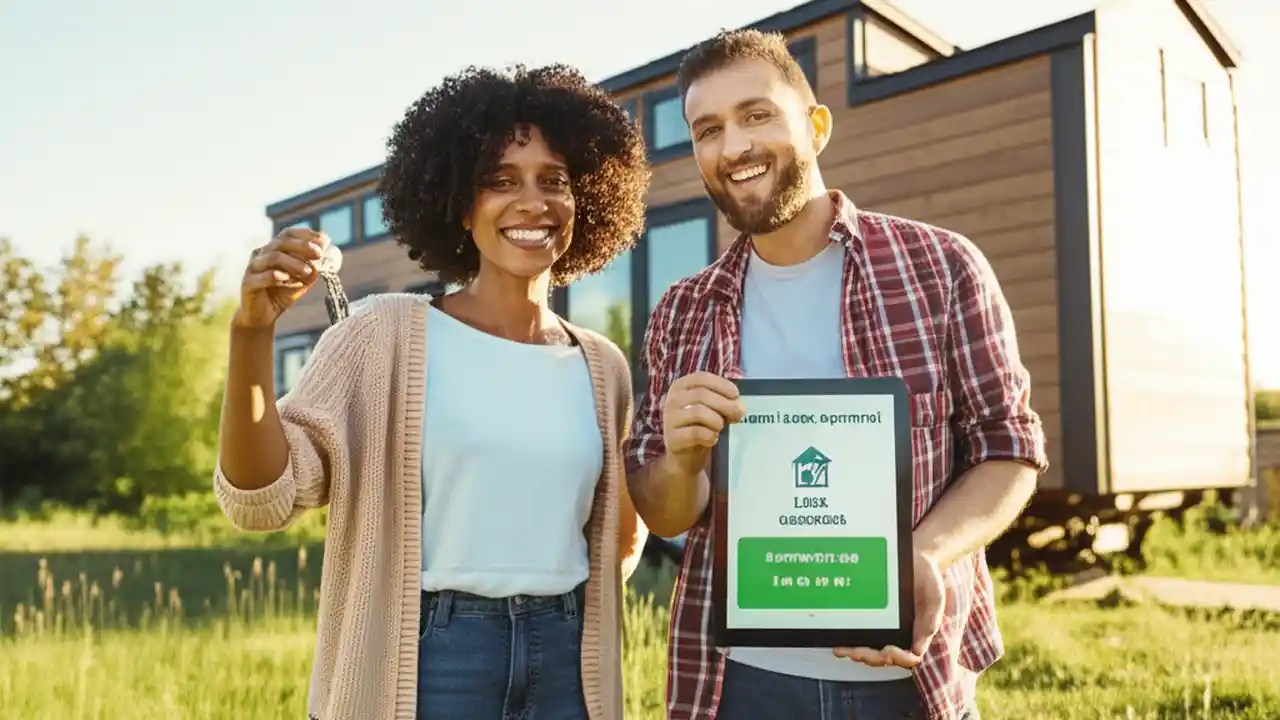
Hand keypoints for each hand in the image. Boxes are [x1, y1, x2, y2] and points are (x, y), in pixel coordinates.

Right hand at [233, 229, 327, 329]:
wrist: (262, 316)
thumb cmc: (281, 294)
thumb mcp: (302, 281)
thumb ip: (312, 270)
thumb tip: (324, 260)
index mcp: (274, 249)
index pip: (288, 234)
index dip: (306, 234)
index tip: (324, 240)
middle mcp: (262, 254)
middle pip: (281, 242)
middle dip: (303, 246)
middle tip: (318, 253)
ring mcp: (253, 267)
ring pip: (273, 257)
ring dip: (293, 262)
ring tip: (308, 271)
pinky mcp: (248, 283)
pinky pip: (261, 276)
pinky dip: (276, 276)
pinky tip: (287, 279)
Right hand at [660, 371, 745, 474]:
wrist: (685, 457)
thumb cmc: (701, 427)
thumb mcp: (713, 409)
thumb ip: (725, 402)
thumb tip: (740, 406)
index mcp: (681, 386)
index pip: (701, 378)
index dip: (721, 385)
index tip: (736, 395)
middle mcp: (672, 399)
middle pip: (702, 395)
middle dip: (725, 405)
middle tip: (738, 416)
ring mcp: (669, 419)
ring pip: (698, 412)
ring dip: (717, 421)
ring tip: (720, 428)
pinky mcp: (672, 438)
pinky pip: (695, 433)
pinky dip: (709, 436)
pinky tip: (712, 440)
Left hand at [832, 552, 945, 668]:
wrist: (915, 558)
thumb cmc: (927, 578)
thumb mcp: (934, 595)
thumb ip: (930, 619)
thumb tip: (918, 650)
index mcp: (917, 633)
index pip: (907, 657)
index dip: (897, 658)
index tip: (888, 650)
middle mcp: (901, 635)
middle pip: (884, 657)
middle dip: (869, 657)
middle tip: (856, 653)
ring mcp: (886, 629)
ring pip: (871, 650)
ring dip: (856, 653)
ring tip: (842, 650)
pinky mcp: (874, 619)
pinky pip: (862, 634)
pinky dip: (850, 639)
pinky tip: (838, 639)